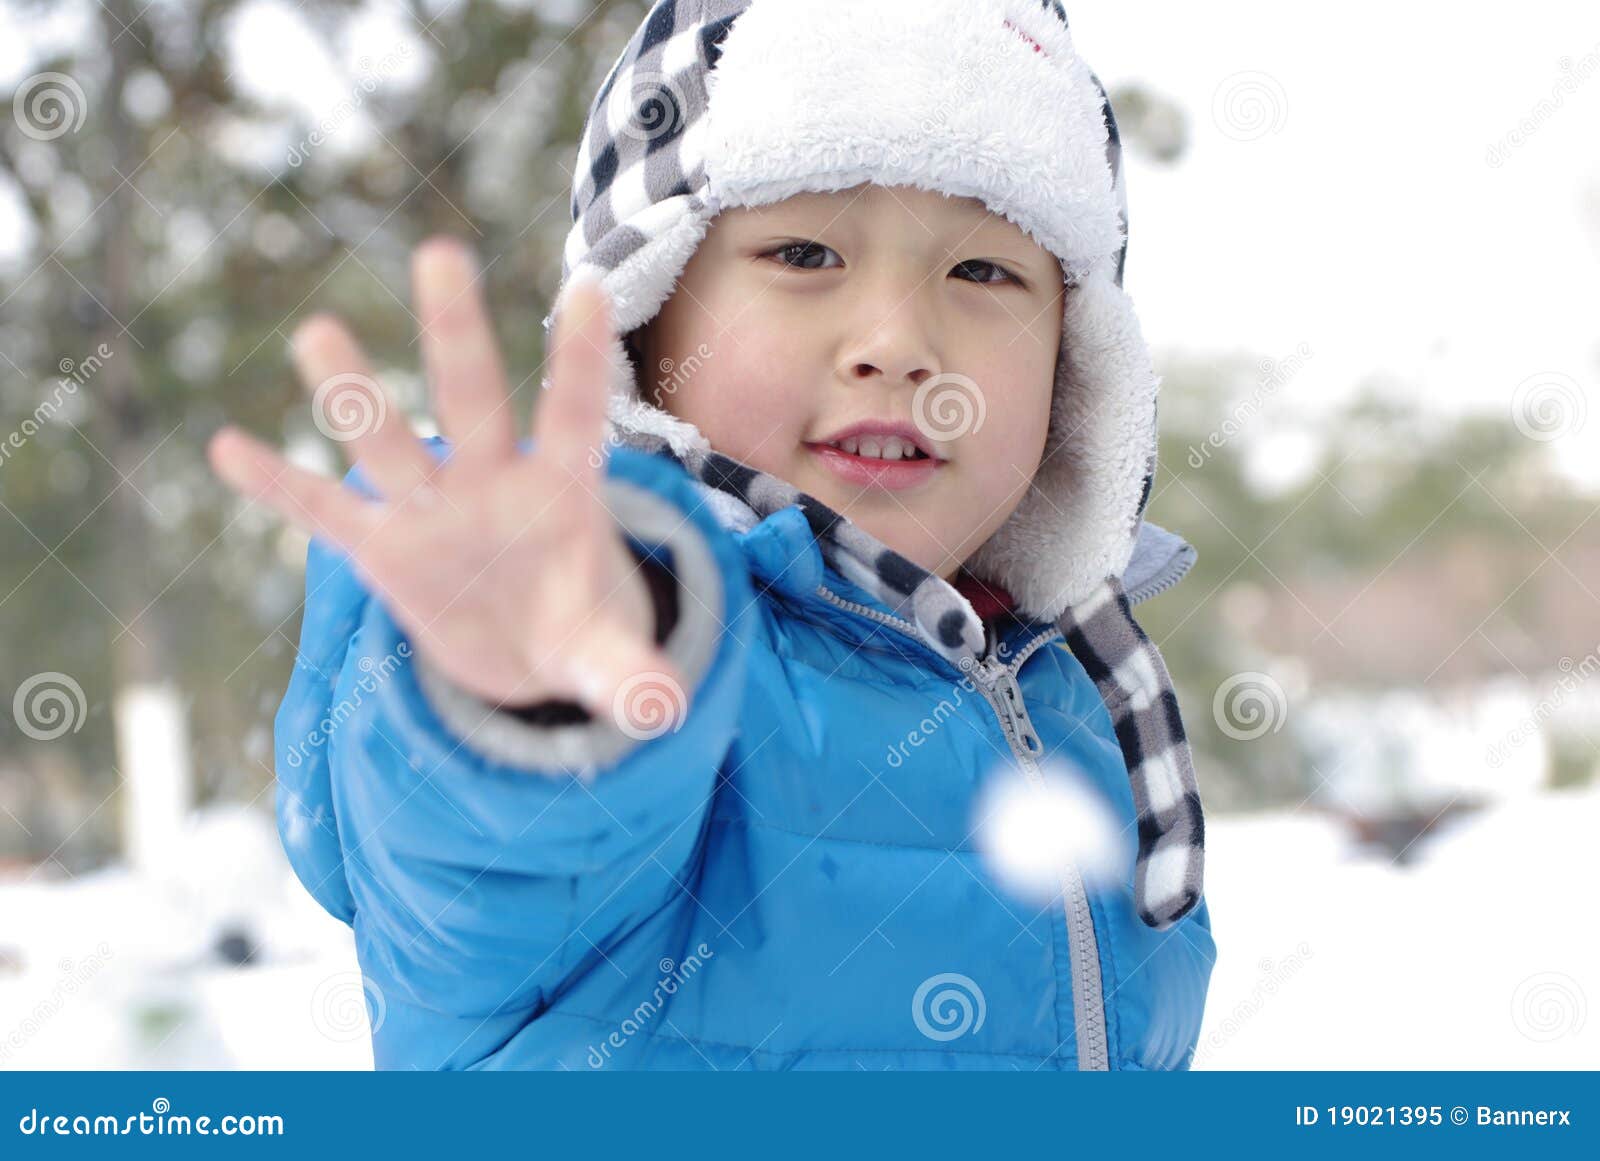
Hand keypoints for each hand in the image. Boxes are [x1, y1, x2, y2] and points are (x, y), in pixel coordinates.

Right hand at [207, 238, 680, 719]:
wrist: (527, 651)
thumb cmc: (578, 627)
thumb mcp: (606, 655)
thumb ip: (632, 676)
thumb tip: (666, 713)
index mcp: (563, 493)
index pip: (575, 417)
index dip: (580, 360)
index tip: (589, 285)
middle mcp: (493, 482)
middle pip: (473, 401)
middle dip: (457, 337)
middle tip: (442, 254)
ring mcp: (433, 511)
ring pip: (389, 442)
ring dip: (354, 394)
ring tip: (318, 331)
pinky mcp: (383, 548)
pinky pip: (323, 513)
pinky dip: (278, 487)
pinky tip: (228, 449)